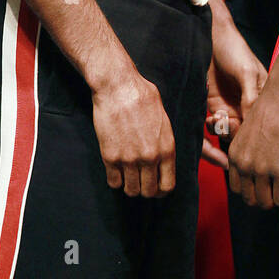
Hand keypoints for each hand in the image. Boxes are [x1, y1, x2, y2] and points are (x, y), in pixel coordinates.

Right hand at [91, 71, 174, 197]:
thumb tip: (163, 156)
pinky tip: (115, 170)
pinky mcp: (110, 157)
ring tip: (127, 176)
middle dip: (145, 189)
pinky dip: (115, 180)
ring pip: (131, 190)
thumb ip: (164, 141)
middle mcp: (150, 157)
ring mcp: (129, 159)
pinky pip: (113, 182)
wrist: (118, 87)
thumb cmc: (142, 96)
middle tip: (140, 181)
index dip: (162, 190)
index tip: (156, 187)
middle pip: (149, 192)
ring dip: (129, 186)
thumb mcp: (163, 119)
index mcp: (167, 148)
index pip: (168, 185)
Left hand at [207, 26, 266, 136]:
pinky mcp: (215, 105)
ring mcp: (231, 106)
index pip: (260, 121)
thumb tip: (253, 123)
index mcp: (261, 96)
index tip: (238, 126)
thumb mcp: (246, 72)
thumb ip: (250, 97)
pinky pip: (215, 124)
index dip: (251, 130)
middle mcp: (247, 104)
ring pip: (228, 131)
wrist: (211, 37)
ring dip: (222, 130)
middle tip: (226, 122)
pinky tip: (210, 118)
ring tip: (216, 118)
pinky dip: (212, 126)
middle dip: (234, 132)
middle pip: (244, 130)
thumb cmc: (234, 50)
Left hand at [228, 79, 278, 208]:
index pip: (237, 188)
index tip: (263, 184)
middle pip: (249, 199)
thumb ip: (247, 151)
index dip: (251, 189)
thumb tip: (257, 164)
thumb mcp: (247, 133)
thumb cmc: (270, 110)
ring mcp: (262, 170)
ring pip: (265, 202)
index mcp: (234, 155)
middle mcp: (244, 165)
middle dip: (263, 198)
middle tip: (276, 190)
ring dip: (275, 200)